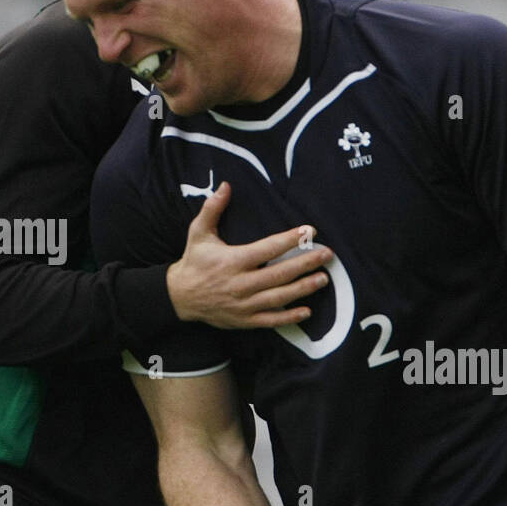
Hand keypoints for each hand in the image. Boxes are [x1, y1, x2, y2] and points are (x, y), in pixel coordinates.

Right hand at [166, 181, 331, 327]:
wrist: (179, 297)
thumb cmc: (194, 261)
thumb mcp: (198, 233)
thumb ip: (212, 209)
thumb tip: (226, 185)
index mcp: (232, 260)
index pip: (267, 248)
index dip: (290, 240)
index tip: (309, 231)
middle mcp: (240, 284)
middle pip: (279, 274)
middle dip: (306, 264)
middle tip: (327, 255)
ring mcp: (243, 304)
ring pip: (279, 297)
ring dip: (303, 288)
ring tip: (323, 279)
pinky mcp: (244, 320)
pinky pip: (270, 320)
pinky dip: (289, 317)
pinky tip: (307, 311)